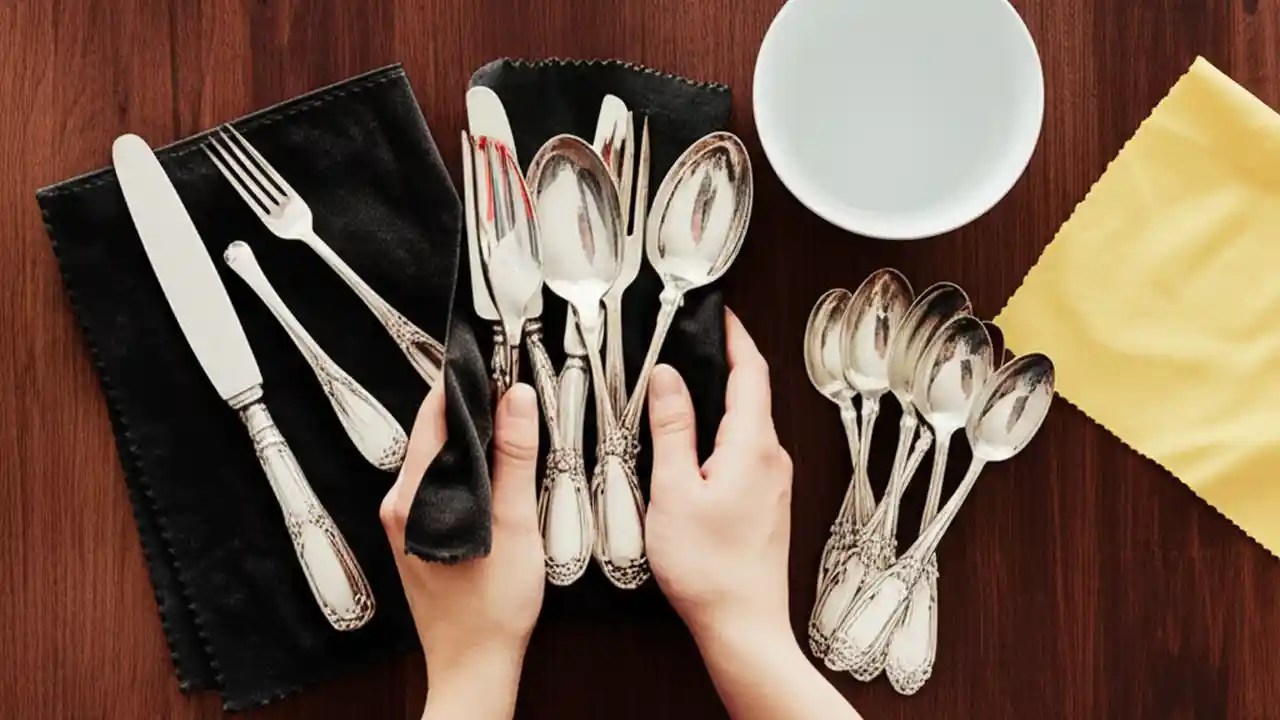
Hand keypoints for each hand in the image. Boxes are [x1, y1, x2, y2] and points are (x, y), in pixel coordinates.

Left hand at [380, 384, 543, 719]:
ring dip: (469, 436)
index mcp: (415, 495)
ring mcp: (405, 520)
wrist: (473, 666)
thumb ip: (513, 457)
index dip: (462, 381)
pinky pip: (438, 482)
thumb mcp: (514, 524)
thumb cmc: (491, 609)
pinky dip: (464, 465)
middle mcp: (400, 503)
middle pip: (432, 433)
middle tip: (509, 383)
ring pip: (436, 458)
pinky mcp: (416, 533)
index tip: (490, 357)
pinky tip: (493, 467)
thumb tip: (516, 398)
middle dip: (470, 405)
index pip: (433, 415)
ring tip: (508, 419)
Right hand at [645, 308, 792, 641]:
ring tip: (683, 388)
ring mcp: (774, 482)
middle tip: (689, 342)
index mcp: (753, 446)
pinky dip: (722, 434)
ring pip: (747, 425)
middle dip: (723, 363)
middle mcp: (773, 458)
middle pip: (752, 394)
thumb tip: (669, 377)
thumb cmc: (708, 567)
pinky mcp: (767, 503)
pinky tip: (694, 445)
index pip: (751, 371)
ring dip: (721, 401)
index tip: (717, 312)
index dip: (734, 336)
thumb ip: (672, 429)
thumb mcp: (674, 490)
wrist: (743, 627)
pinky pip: (746, 452)